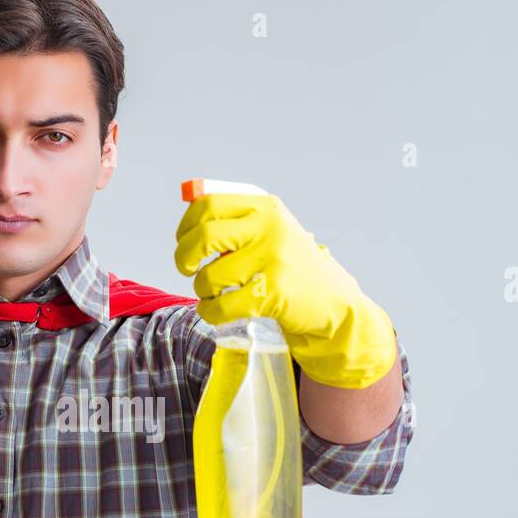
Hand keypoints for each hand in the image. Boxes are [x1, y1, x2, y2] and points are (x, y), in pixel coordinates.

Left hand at [174, 191, 395, 388]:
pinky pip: (221, 306)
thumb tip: (188, 227)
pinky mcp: (273, 293)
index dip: (186, 225)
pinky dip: (210, 312)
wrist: (334, 302)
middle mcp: (270, 229)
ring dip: (201, 290)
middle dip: (184, 256)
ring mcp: (273, 261)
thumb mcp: (273, 232)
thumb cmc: (293, 267)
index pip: (208, 205)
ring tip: (211, 294)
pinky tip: (215, 311)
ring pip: (210, 277)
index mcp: (266, 208)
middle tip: (186, 269)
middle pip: (204, 236)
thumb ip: (237, 224)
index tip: (184, 241)